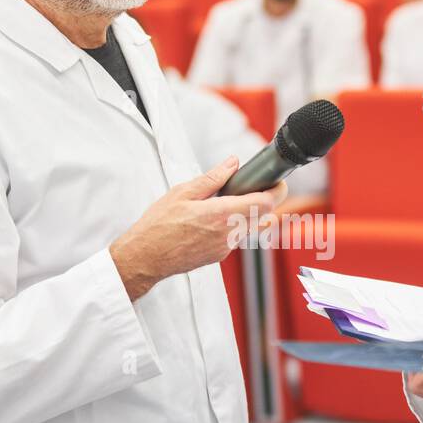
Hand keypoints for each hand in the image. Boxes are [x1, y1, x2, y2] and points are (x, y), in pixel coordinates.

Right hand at [110, 156, 286, 300]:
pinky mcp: (219, 256)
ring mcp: (225, 248)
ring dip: (251, 214)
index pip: (265, 203)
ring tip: (234, 201)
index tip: (277, 182)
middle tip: (259, 187)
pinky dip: (236, 225)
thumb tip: (232, 164)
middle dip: (268, 201)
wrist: (145, 258)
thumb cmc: (157, 226)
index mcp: (221, 214)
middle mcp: (228, 234)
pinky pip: (237, 238)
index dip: (277, 191)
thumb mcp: (182, 193)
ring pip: (252, 228)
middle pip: (266, 217)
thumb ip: (212, 178)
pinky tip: (217, 218)